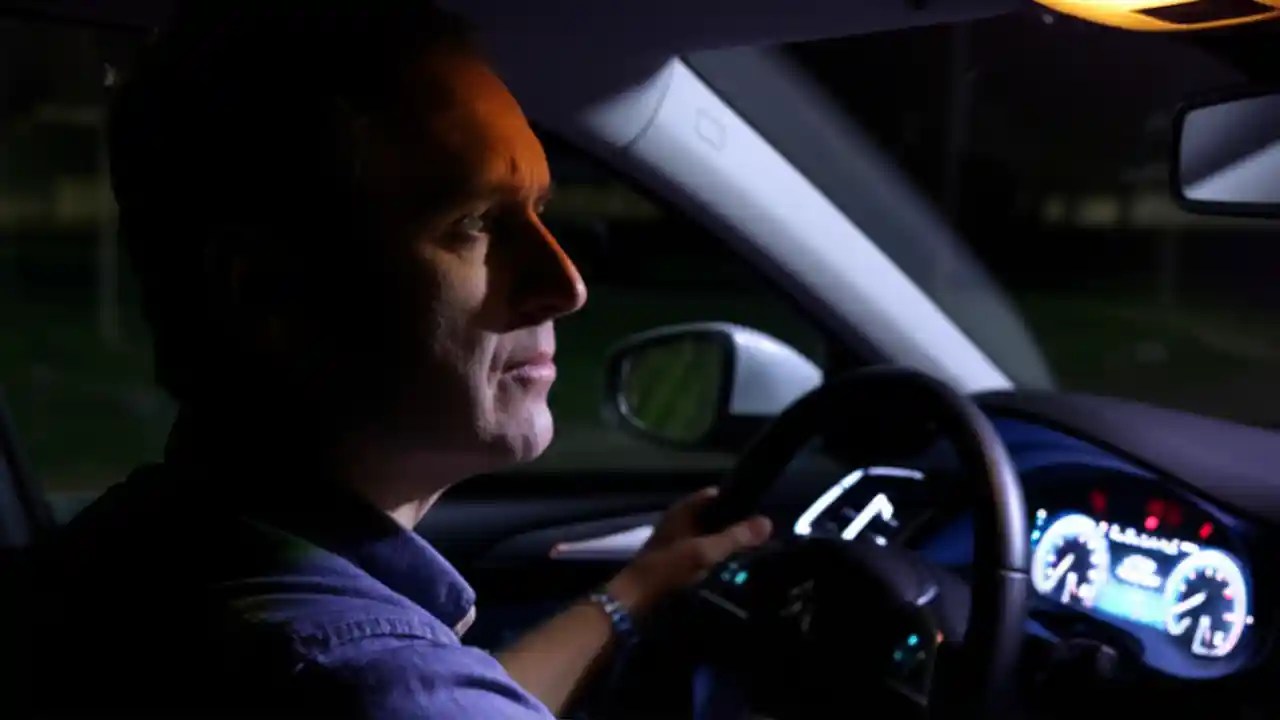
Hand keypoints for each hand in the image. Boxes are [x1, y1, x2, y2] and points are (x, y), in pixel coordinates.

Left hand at [606, 487, 771, 616]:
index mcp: (684, 510)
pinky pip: (705, 555)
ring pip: (711, 537)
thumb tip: (767, 521)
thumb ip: (735, 537)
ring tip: (756, 553)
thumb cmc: (667, 570)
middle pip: (716, 517)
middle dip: (737, 525)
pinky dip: (718, 559)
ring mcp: (678, 543)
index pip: (717, 495)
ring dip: (728, 545)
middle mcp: (681, 522)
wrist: (634, 603)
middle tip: (765, 536)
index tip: (763, 512)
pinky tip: (734, 569)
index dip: (739, 501)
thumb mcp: (703, 552)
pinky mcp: (678, 563)